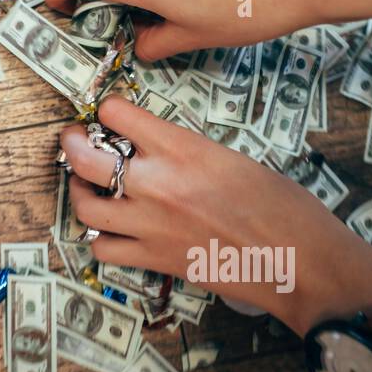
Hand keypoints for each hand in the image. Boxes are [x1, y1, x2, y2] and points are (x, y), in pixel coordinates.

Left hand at [61, 96, 371, 334]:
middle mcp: (158, 183)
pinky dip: (100, 238)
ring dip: (80, 191)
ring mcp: (151, 224)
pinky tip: (112, 229)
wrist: (299, 261)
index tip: (109, 113)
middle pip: (85, 157)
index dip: (109, 110)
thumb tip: (155, 148)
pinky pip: (103, 248)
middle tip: (74, 139)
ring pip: (85, 205)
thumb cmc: (282, 206)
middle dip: (72, 143)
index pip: (118, 114)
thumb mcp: (232, 157)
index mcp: (183, 149)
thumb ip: (186, 151)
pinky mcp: (154, 259)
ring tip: (88, 186)